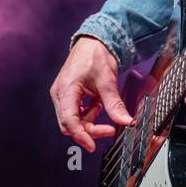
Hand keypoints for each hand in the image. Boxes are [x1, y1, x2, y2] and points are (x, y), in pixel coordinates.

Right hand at [50, 36, 132, 152]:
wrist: (95, 41)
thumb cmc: (96, 56)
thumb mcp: (108, 81)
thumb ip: (114, 104)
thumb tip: (125, 121)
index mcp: (66, 90)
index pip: (69, 121)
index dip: (81, 136)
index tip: (93, 146)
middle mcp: (60, 94)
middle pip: (70, 124)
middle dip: (89, 130)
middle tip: (110, 129)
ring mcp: (62, 94)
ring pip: (73, 120)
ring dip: (89, 120)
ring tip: (102, 107)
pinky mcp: (67, 94)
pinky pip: (75, 112)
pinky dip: (87, 113)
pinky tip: (97, 104)